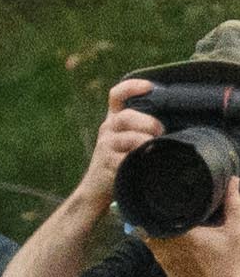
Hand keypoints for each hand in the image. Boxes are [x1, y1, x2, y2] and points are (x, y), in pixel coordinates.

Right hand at [70, 77, 161, 211]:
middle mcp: (108, 129)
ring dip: (144, 142)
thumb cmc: (123, 160)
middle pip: (126, 116)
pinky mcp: (106, 164)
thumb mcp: (130, 138)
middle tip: (160, 132)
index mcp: (115, 119)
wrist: (97, 188)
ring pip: (128, 138)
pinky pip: (125, 159)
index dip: (132, 87)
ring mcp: (105, 146)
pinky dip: (138, 160)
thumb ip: (145, 127)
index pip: (117, 95)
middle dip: (148, 123)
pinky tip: (144, 163)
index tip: (149, 87)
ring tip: (153, 149)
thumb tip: (180, 121)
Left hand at [143, 201, 239, 276]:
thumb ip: (234, 204)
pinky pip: (158, 252)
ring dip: (157, 229)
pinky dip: (162, 243)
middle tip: (161, 202)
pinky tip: (171, 235)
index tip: (157, 196)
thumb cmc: (232, 264)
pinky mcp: (167, 271)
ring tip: (165, 216)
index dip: (153, 207)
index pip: (154, 219)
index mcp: (182, 237)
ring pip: (152, 241)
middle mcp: (167, 250)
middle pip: (149, 228)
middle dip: (155, 216)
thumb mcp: (236, 230)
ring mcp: (165, 262)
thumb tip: (233, 181)